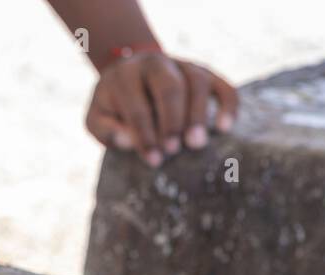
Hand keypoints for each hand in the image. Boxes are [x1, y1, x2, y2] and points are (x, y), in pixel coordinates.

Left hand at [86, 51, 237, 165]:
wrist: (128, 76)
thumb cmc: (113, 106)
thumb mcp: (97, 119)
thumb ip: (106, 130)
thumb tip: (128, 139)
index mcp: (125, 75)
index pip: (138, 106)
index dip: (146, 135)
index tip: (154, 160)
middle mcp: (155, 63)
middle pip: (171, 87)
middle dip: (173, 121)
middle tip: (174, 150)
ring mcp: (182, 64)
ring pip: (197, 81)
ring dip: (199, 114)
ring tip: (196, 144)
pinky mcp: (203, 72)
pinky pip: (222, 84)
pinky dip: (227, 104)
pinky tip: (224, 128)